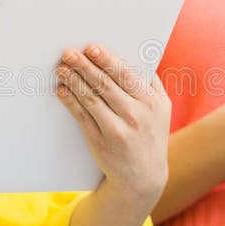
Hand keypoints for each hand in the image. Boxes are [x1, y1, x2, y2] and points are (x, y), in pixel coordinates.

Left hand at [55, 44, 170, 201]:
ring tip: (62, 68)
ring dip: (74, 81)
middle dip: (85, 66)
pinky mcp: (100, 142)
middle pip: (105, 85)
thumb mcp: (162, 109)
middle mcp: (136, 116)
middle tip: (69, 53)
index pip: (126, 75)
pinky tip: (62, 90)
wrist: (143, 177)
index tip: (91, 48)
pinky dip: (70, 102)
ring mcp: (117, 131)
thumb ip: (151, 83)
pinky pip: (82, 117)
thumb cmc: (151, 134)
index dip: (107, 60)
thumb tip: (138, 55)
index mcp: (152, 102)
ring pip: (91, 99)